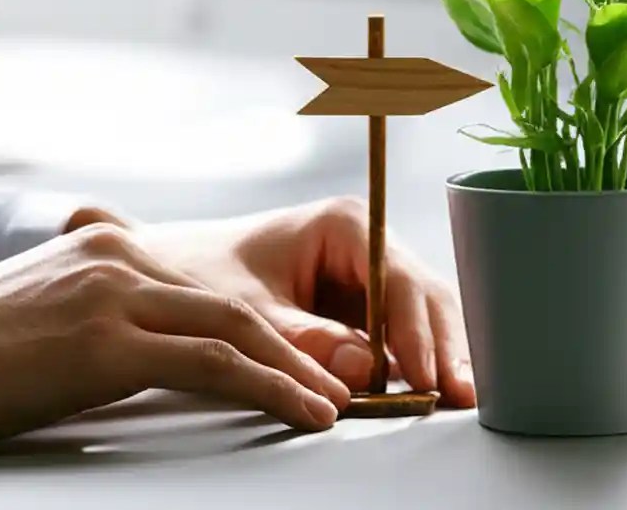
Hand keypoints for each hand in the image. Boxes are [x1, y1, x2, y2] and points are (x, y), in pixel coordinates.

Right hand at [0, 223, 348, 457]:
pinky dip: (269, 388)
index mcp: (109, 244)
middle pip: (234, 303)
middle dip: (294, 348)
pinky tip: (301, 412)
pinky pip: (210, 366)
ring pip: (235, 329)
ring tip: (333, 405)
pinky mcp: (103, 343)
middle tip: (337, 382)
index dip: (262, 327)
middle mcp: (119, 255)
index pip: (206, 287)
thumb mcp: (46, 311)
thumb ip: (103, 310)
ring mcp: (112, 295)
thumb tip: (152, 344)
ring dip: (296, 371)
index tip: (298, 358)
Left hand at [132, 197, 476, 406]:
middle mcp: (368, 245)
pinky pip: (401, 336)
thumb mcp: (245, 311)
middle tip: (462, 396)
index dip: (419, 331)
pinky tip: (429, 393)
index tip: (429, 376)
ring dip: (436, 357)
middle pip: (426, 297)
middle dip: (444, 345)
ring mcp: (369, 277)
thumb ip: (303, 339)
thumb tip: (364, 366)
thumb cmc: (198, 275)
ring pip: (422, 317)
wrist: (164, 274)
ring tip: (456, 401)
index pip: (401, 280)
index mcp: (346, 225)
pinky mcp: (362, 309)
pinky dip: (414, 364)